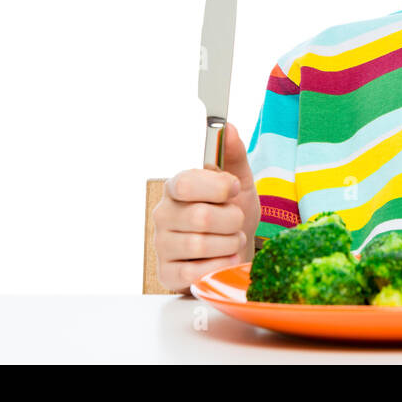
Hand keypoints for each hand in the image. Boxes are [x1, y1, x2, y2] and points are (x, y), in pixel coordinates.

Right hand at [151, 122, 260, 293]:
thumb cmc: (232, 213)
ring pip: (200, 245)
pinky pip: (194, 273)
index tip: (234, 189)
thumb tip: (228, 127)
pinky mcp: (166, 274)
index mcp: (176, 187)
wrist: (233, 251)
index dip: (217, 188)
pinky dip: (218, 267)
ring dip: (229, 245)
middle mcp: (163, 214)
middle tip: (237, 222)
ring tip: (232, 241)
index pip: (186, 183)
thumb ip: (233, 154)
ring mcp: (162, 245)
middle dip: (231, 221)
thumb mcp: (239, 182)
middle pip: (200, 217)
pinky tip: (224, 260)